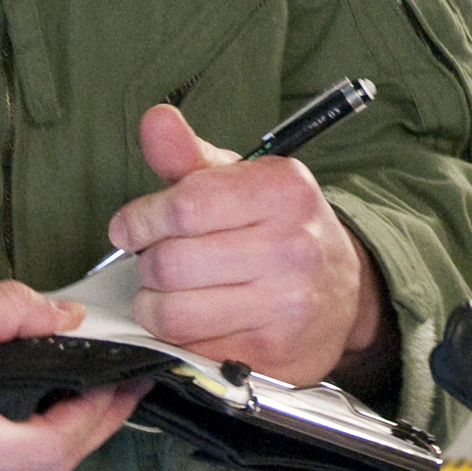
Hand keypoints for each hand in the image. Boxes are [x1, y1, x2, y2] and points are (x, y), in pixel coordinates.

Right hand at [0, 282, 145, 470]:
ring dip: (51, 457)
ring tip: (70, 406)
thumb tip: (66, 321)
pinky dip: (12, 469)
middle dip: (86, 433)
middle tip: (111, 390)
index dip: (96, 414)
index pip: (51, 448)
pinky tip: (19, 429)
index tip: (122, 380)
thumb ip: (8, 312)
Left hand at [108, 105, 388, 387]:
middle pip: (171, 262)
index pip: (183, 205)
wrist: (343, 290)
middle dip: (147, 263)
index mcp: (284, 191)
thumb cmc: (281, 228)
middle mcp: (293, 246)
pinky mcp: (272, 352)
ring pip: (173, 311)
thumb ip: (190, 154)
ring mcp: (286, 304)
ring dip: (153, 304)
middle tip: (156, 261)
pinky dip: (179, 336)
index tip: (129, 228)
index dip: (140, 219)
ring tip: (168, 292)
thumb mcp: (243, 181)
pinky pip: (190, 348)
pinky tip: (196, 319)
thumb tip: (155, 118)